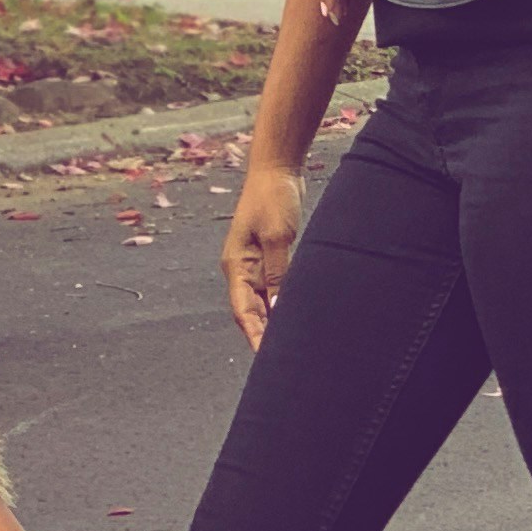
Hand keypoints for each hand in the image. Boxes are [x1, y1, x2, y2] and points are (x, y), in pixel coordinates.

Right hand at [221, 167, 299, 348]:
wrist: (277, 170)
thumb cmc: (273, 198)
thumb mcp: (277, 237)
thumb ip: (278, 274)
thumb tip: (278, 309)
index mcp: (235, 265)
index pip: (242, 310)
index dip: (253, 335)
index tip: (264, 357)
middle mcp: (242, 269)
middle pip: (251, 311)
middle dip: (263, 335)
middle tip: (283, 360)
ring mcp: (256, 264)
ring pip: (263, 302)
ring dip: (274, 321)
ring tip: (291, 344)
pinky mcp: (270, 257)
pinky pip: (275, 288)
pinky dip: (282, 303)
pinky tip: (295, 316)